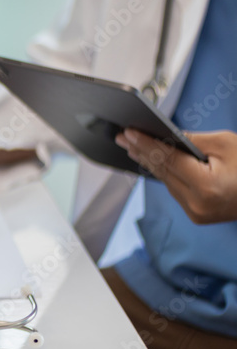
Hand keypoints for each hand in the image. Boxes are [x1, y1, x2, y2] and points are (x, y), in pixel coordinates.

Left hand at [116, 128, 236, 223]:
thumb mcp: (226, 144)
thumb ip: (193, 141)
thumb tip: (165, 135)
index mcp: (207, 186)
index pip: (168, 160)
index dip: (147, 144)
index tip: (129, 132)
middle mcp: (198, 204)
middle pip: (163, 172)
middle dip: (141, 152)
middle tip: (122, 137)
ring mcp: (196, 213)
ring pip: (166, 182)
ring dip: (149, 163)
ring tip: (131, 146)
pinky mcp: (197, 216)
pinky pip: (174, 190)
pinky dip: (164, 174)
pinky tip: (151, 162)